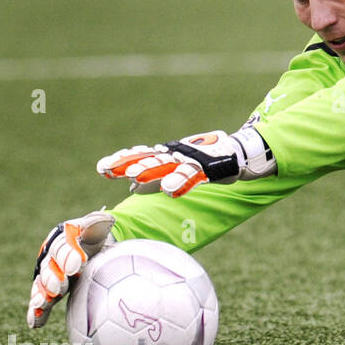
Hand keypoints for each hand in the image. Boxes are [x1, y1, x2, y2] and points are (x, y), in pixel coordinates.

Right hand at [28, 210, 115, 327]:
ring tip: (42, 304)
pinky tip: (35, 324)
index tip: (78, 265)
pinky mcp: (49, 291)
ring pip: (42, 285)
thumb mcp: (98, 229)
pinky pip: (41, 301)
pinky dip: (37, 312)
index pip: (64, 246)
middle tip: (59, 287)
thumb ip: (98, 226)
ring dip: (41, 295)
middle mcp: (52, 257)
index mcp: (63, 240)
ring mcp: (49, 275)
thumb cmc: (96, 238)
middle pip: (50, 268)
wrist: (92, 250)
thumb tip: (108, 219)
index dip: (69, 255)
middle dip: (53, 278)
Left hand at [97, 128, 274, 197]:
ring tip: (134, 179)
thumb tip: (130, 189)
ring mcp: (193, 159)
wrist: (241, 153)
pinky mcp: (209, 167)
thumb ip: (157, 177)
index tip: (102, 169)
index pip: (142, 154)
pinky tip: (170, 191)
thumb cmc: (207, 161)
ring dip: (150, 171)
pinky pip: (193, 175)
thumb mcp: (178, 168)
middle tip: (109, 171)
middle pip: (150, 158)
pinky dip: (181, 182)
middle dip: (129, 164)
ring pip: (168, 165)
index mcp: (169, 153)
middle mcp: (178, 154)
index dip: (123, 160)